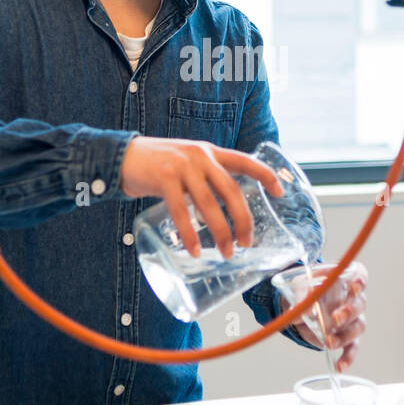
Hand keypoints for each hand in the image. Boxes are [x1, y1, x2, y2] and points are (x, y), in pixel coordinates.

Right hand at [120, 136, 283, 258]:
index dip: (265, 175)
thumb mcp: (187, 165)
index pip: (245, 160)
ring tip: (227, 252)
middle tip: (247, 243)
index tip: (281, 192)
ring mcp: (182, 166)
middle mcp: (201, 156)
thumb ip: (204, 181)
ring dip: (221, 232)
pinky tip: (195, 250)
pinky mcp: (164, 177)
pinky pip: (182, 210)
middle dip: (243, 219)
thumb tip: (221, 215)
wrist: (122, 155)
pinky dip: (189, 233)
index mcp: (210, 152)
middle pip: (231, 190)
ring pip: (209, 204)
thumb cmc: (157, 166)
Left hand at [285, 261, 366, 371]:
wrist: (297, 305)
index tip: (354, 287)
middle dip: (349, 312)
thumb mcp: (297, 286)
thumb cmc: (303, 289)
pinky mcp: (346, 337)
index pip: (360, 275)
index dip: (361, 280)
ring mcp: (351, 319)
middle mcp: (352, 298)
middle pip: (360, 304)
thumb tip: (300, 311)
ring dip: (345, 335)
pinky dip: (347, 357)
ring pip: (358, 327)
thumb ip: (300, 296)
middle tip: (335, 318)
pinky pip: (352, 348)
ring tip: (328, 342)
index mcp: (342, 278)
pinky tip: (339, 366)